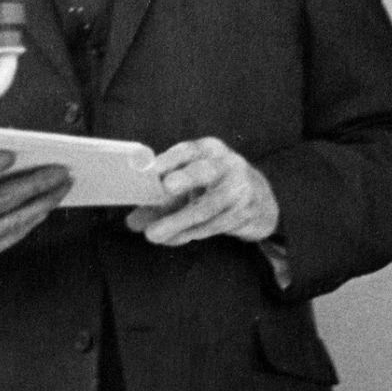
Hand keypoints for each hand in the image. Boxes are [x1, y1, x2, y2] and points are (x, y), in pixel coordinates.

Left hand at [125, 138, 278, 245]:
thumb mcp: (189, 185)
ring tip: (152, 234)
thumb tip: (132, 222)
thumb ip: (160, 200)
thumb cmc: (213, 187)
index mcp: (209, 150)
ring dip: (178, 222)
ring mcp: (239, 189)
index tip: (151, 171)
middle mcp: (227, 165)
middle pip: (205, 171)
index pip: (188, 151)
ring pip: (206, 207)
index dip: (169, 160)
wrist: (259, 201)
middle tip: (166, 186)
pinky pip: (212, 226)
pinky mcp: (244, 213)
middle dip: (186, 178)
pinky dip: (188, 234)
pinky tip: (171, 240)